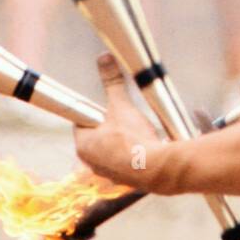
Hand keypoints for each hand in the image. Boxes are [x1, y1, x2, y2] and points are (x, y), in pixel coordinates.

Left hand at [75, 53, 168, 190]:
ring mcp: (108, 174)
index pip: (82, 122)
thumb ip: (112, 82)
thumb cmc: (133, 139)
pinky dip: (132, 155)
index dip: (95, 112)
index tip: (107, 108)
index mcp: (83, 145)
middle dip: (110, 127)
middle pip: (97, 136)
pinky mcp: (125, 181)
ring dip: (121, 142)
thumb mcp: (121, 106)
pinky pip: (125, 163)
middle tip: (124, 119)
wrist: (157, 169)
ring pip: (111, 151)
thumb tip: (104, 58)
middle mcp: (91, 163)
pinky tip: (144, 147)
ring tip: (136, 133)